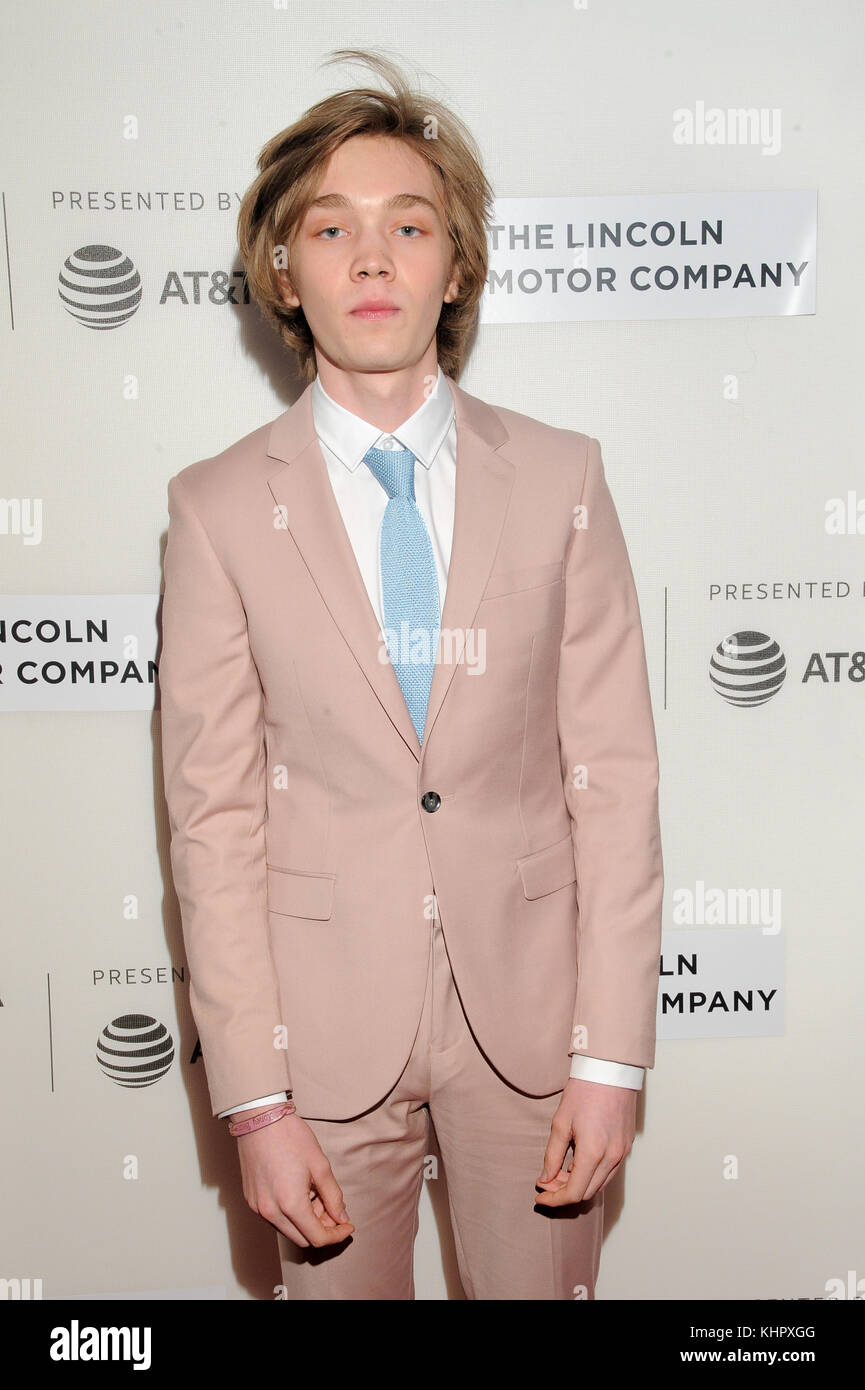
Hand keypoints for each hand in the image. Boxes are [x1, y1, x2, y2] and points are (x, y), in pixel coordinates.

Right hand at [234, 1107, 354, 1247]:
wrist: (259, 1119)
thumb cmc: (290, 1137)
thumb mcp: (320, 1165)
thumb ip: (333, 1196)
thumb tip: (342, 1217)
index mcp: (290, 1204)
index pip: (317, 1238)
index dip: (337, 1235)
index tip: (348, 1225)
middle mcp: (271, 1212)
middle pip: (303, 1239)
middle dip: (322, 1228)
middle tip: (332, 1206)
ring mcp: (258, 1207)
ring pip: (288, 1230)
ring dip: (306, 1221)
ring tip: (314, 1193)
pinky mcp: (251, 1200)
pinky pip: (275, 1218)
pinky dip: (290, 1213)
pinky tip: (298, 1190)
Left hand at [535, 1077, 635, 1206]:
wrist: (610, 1070)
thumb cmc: (584, 1091)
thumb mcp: (560, 1122)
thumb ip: (552, 1155)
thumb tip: (546, 1179)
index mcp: (593, 1153)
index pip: (574, 1193)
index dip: (554, 1199)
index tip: (540, 1196)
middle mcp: (612, 1158)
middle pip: (587, 1193)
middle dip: (564, 1192)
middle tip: (546, 1182)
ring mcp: (622, 1153)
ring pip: (599, 1184)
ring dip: (579, 1184)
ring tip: (560, 1172)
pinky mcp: (626, 1146)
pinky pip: (609, 1172)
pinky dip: (592, 1175)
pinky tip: (578, 1163)